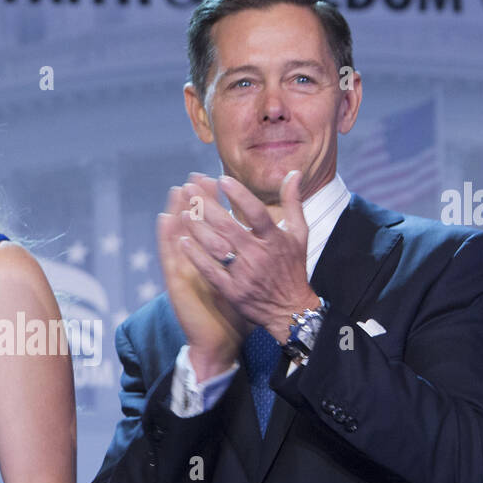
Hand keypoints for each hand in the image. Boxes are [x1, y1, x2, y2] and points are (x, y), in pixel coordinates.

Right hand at [157, 180, 248, 378]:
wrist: (222, 339)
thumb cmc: (240, 309)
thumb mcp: (250, 278)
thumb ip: (258, 256)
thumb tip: (273, 234)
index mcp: (218, 257)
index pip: (213, 222)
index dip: (213, 201)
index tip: (214, 178)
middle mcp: (199, 261)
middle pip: (196, 223)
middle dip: (196, 199)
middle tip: (193, 176)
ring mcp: (187, 270)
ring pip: (180, 234)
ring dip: (179, 210)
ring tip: (177, 189)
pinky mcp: (178, 282)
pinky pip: (171, 256)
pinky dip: (167, 237)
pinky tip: (165, 219)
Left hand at [179, 170, 318, 342]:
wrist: (290, 310)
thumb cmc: (293, 268)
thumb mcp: (299, 233)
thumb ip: (293, 202)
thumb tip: (293, 172)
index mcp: (274, 239)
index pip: (256, 213)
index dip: (239, 195)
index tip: (222, 179)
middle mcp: (258, 255)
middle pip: (229, 227)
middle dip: (207, 206)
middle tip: (190, 189)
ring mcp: (244, 275)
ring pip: (216, 248)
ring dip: (198, 229)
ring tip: (184, 212)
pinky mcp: (233, 291)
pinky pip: (211, 272)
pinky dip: (196, 257)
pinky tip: (182, 242)